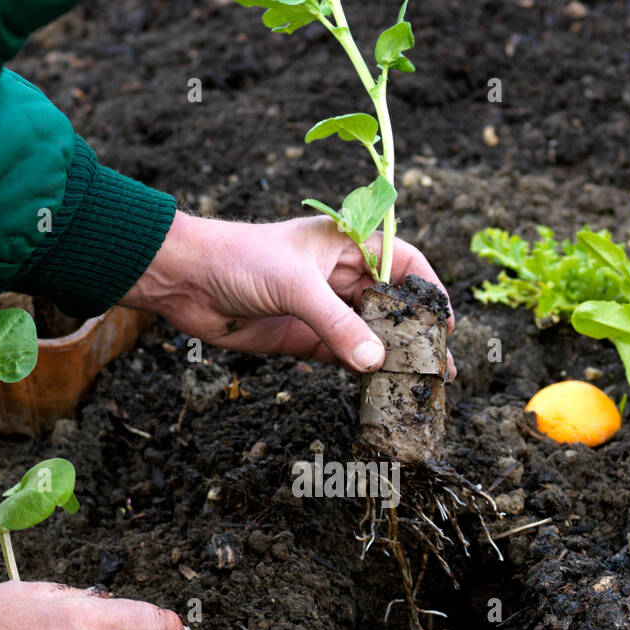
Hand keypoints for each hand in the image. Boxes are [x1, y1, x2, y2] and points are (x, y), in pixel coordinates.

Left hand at [121, 212, 455, 375]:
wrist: (184, 280)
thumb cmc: (238, 259)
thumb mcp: (295, 286)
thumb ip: (337, 324)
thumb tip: (376, 362)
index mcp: (347, 243)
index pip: (404, 261)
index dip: (428, 290)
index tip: (445, 323)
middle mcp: (340, 274)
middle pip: (392, 304)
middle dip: (416, 333)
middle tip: (439, 366)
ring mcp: (322, 308)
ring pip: (369, 334)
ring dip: (391, 358)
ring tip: (418, 384)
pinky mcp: (303, 337)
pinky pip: (342, 355)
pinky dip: (361, 371)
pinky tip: (379, 387)